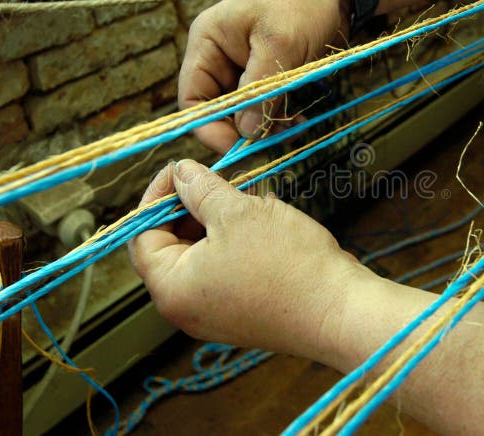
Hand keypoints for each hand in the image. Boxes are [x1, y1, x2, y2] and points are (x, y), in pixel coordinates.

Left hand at [128, 159, 369, 360]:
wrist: (341, 311)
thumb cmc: (286, 264)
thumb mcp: (236, 212)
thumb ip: (199, 188)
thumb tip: (179, 171)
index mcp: (172, 289)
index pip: (142, 236)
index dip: (156, 197)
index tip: (179, 170)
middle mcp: (187, 308)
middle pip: (172, 245)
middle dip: (192, 207)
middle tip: (217, 181)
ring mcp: (216, 313)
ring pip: (204, 253)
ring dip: (220, 220)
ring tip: (249, 199)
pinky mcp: (244, 312)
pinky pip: (227, 268)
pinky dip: (238, 240)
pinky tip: (267, 221)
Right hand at [178, 0, 348, 153]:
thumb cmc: (301, 0)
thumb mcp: (279, 44)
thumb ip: (260, 90)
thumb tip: (247, 133)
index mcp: (208, 43)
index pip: (191, 99)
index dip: (209, 128)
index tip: (238, 147)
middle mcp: (219, 57)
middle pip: (217, 110)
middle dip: (242, 130)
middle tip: (274, 141)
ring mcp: (242, 67)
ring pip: (243, 112)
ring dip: (264, 126)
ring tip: (292, 129)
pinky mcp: (265, 74)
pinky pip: (263, 106)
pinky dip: (277, 117)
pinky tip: (297, 120)